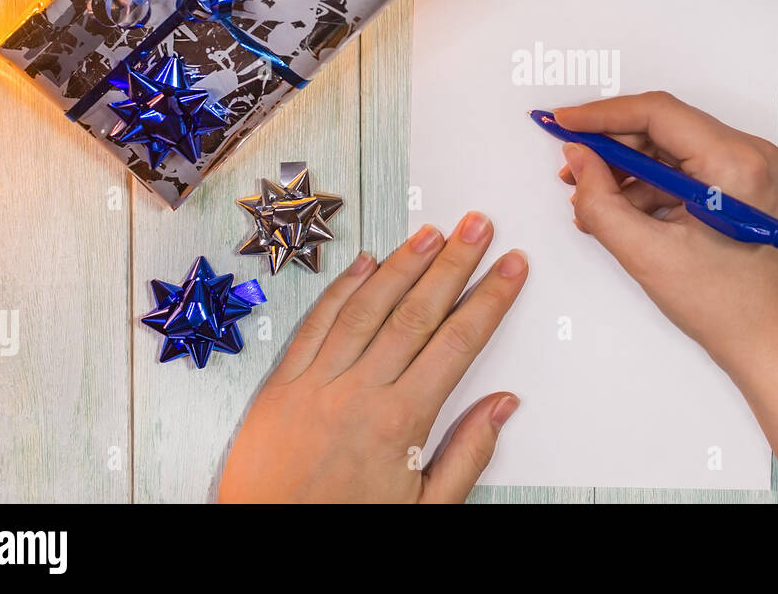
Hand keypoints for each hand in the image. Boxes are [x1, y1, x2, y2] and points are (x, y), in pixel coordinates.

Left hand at [218, 212, 527, 502]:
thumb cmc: (347, 533)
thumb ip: (467, 454)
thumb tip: (502, 405)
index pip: (458, 343)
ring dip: (402, 265)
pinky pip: (314, 325)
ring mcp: (315, 384)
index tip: (511, 268)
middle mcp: (358, 393)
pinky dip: (340, 290)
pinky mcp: (280, 387)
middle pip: (418, 311)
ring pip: (366, 307)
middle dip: (454, 263)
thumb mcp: (424, 511)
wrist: (266, 552)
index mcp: (399, 422)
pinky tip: (363, 264)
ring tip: (430, 233)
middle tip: (476, 226)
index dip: (490, 299)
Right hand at [554, 92, 777, 501]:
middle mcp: (749, 154)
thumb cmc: (728, 308)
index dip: (601, 115)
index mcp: (735, 162)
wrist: (774, 345)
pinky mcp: (741, 187)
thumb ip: (601, 202)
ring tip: (588, 200)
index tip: (562, 121)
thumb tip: (577, 159)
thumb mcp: (648, 254)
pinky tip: (618, 211)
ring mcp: (748, 169)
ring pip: (670, 149)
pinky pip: (684, 170)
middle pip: (663, 128)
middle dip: (611, 147)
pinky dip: (648, 186)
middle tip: (570, 167)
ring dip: (626, 169)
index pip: (657, 113)